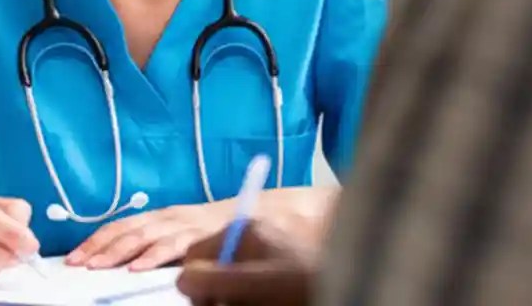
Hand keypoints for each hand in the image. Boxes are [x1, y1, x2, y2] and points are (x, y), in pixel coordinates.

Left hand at [65, 202, 229, 270]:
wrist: (252, 214)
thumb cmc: (209, 231)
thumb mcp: (176, 232)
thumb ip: (152, 241)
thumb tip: (115, 261)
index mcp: (156, 216)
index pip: (118, 226)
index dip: (94, 240)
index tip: (72, 257)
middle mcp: (165, 217)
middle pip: (126, 230)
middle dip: (98, 248)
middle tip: (77, 263)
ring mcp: (182, 225)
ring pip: (144, 236)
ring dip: (118, 252)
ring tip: (98, 266)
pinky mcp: (198, 236)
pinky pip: (173, 247)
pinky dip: (154, 257)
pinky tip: (138, 268)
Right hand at [176, 219, 315, 305]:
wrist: (348, 283)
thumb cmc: (303, 279)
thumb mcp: (256, 281)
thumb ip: (215, 277)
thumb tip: (183, 281)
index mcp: (242, 232)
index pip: (196, 255)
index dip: (195, 283)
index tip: (211, 304)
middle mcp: (249, 242)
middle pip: (212, 275)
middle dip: (218, 297)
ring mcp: (262, 259)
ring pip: (230, 289)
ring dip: (235, 302)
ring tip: (260, 304)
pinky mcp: (274, 276)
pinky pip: (249, 292)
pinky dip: (252, 301)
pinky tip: (270, 303)